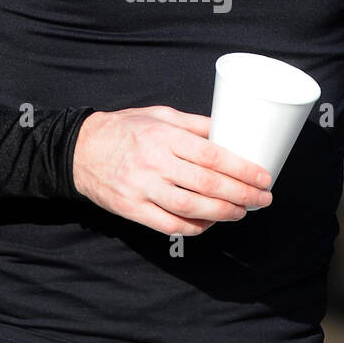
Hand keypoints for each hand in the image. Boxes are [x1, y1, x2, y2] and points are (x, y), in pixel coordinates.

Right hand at [72, 106, 272, 234]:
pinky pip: (169, 225)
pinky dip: (194, 227)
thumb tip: (230, 131)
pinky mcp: (132, 209)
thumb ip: (195, 125)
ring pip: (190, 207)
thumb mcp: (160, 115)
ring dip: (222, 213)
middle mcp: (154, 162)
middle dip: (241, 194)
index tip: (263, 177)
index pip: (212, 155)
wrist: (80, 150)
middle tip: (262, 199)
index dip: (242, 169)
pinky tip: (210, 223)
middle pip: (206, 184)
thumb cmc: (125, 129)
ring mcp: (142, 188)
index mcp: (164, 136)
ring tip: (241, 212)